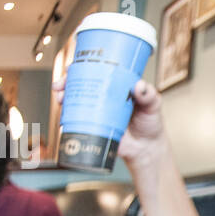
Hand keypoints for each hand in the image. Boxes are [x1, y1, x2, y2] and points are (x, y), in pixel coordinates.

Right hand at [51, 77, 168, 178]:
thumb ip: (149, 95)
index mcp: (117, 86)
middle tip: (62, 84)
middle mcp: (104, 96)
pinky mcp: (95, 126)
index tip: (73, 67)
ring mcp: (98, 111)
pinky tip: (64, 114)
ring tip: (61, 98)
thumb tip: (140, 86)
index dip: (83, 66)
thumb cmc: (151, 123)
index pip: (97, 70)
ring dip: (64, 97)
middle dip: (67, 81)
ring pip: (76, 99)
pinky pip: (78, 119)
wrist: (147, 149)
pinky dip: (68, 116)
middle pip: (81, 83)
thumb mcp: (153, 105)